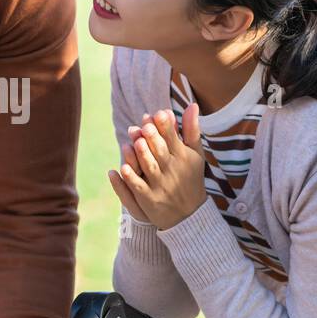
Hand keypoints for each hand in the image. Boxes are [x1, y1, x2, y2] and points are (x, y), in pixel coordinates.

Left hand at [107, 106, 208, 229]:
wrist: (189, 213)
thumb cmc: (190, 177)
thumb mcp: (195, 154)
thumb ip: (190, 130)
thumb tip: (192, 104)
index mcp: (183, 157)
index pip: (173, 139)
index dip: (165, 127)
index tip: (158, 113)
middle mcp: (172, 170)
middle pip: (161, 152)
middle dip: (153, 138)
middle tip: (145, 125)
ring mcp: (161, 185)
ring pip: (150, 168)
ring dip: (142, 156)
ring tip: (135, 142)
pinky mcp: (150, 199)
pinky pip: (139, 187)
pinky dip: (131, 178)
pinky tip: (122, 168)